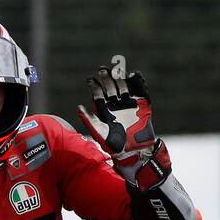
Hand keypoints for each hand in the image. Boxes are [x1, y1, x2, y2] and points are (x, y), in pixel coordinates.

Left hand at [77, 67, 169, 189]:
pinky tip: (133, 75)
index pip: (98, 95)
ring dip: (121, 78)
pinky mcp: (142, 103)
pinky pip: (140, 90)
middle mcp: (115, 105)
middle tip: (103, 70)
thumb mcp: (99, 132)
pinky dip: (138, 82)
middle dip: (106, 78)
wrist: (134, 150)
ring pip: (124, 86)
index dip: (95, 87)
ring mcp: (128, 103)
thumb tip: (78, 107)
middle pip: (110, 88)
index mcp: (104, 111)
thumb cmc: (114, 145)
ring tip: (117, 69)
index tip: (91, 79)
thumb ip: (89, 119)